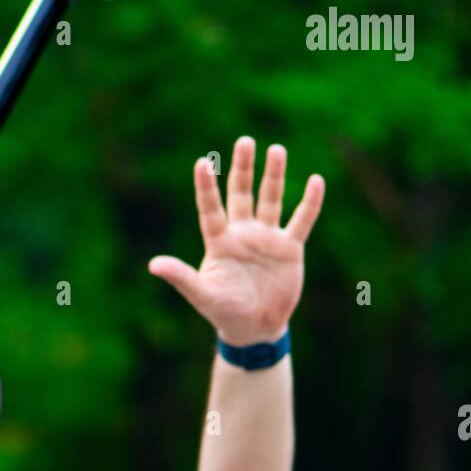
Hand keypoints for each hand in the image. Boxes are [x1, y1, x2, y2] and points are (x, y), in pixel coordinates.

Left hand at [148, 136, 324, 345]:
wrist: (254, 328)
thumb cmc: (224, 311)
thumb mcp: (202, 295)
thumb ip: (181, 277)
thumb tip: (153, 265)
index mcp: (219, 241)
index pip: (211, 208)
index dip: (206, 187)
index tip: (202, 163)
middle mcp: (242, 233)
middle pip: (242, 194)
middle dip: (243, 169)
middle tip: (245, 142)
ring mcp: (267, 238)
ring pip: (270, 199)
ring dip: (273, 176)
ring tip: (275, 149)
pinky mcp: (289, 248)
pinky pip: (301, 220)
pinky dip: (310, 203)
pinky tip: (316, 181)